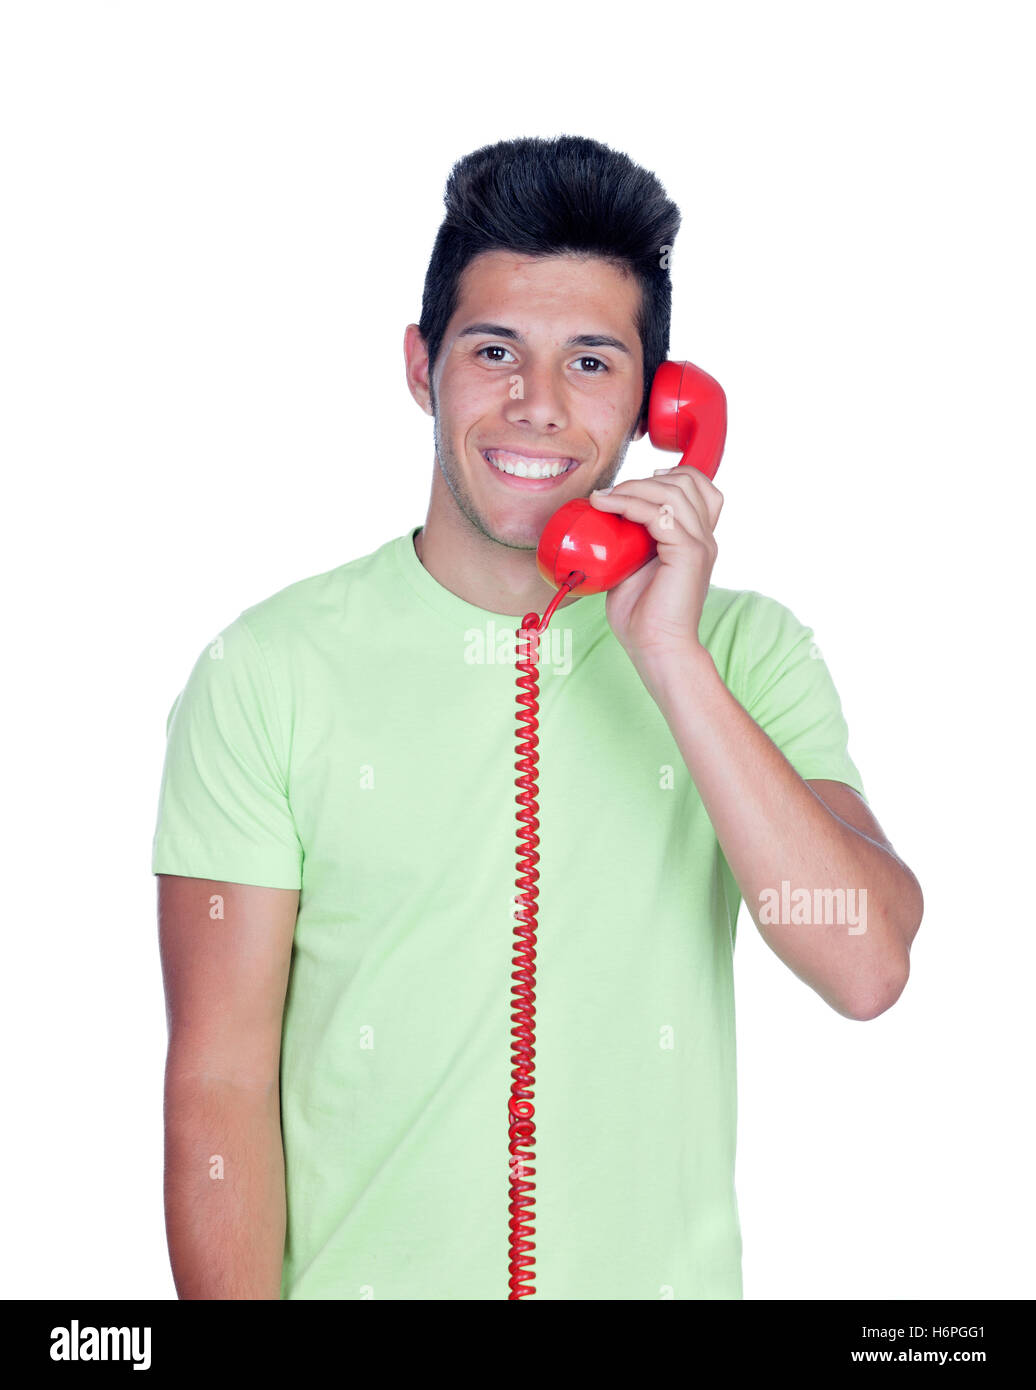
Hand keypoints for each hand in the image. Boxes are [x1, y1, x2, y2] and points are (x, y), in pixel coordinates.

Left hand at [587, 464, 723, 674]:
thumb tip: (602, 517)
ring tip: (604, 499)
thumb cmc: (642, 615)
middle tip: (611, 495)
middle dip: (644, 479)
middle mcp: (704, 537)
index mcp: (695, 538)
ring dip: (633, 488)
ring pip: (674, 491)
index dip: (669, 475)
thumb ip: (629, 539)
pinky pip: (660, 514)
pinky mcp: (689, 554)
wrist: (656, 647)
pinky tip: (605, 506)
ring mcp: (699, 544)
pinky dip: (629, 504)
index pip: (699, 485)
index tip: (632, 486)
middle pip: (687, 480)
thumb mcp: (632, 565)